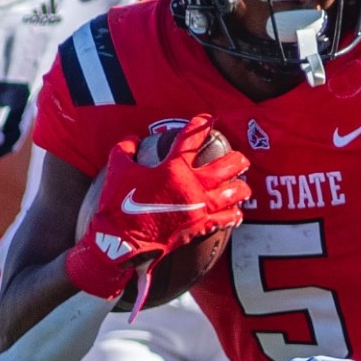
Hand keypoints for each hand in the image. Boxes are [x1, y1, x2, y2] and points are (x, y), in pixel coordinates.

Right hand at [65, 114, 250, 299]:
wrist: (120, 241)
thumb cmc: (118, 205)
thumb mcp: (117, 170)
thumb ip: (125, 150)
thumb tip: (132, 139)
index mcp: (173, 168)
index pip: (192, 138)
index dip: (201, 125)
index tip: (208, 119)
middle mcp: (192, 185)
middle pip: (227, 165)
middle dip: (237, 160)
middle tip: (240, 159)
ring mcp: (199, 206)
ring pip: (233, 193)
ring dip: (241, 188)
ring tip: (244, 187)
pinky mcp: (200, 227)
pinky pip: (225, 219)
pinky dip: (233, 216)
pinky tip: (237, 214)